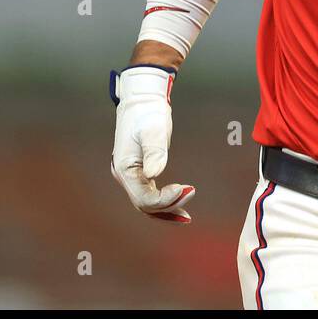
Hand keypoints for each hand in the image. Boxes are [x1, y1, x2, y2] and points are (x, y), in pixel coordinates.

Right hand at [109, 65, 196, 222]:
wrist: (143, 100)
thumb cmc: (148, 113)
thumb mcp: (153, 131)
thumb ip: (155, 152)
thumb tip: (154, 174)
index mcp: (125, 169)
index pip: (144, 198)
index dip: (165, 200)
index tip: (188, 189)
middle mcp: (125, 176)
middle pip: (145, 204)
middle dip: (168, 206)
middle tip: (192, 195)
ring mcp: (132, 175)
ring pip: (147, 203)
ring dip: (167, 209)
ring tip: (186, 218)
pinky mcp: (141, 171)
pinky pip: (150, 193)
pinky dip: (165, 201)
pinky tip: (180, 201)